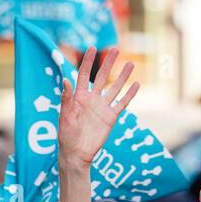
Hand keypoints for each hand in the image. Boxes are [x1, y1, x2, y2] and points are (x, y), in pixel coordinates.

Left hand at [58, 47, 138, 168]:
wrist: (76, 153)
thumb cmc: (66, 135)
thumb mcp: (65, 116)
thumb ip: (66, 98)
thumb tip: (66, 80)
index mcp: (79, 97)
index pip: (84, 75)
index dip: (88, 61)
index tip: (92, 48)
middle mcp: (92, 99)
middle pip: (102, 77)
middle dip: (108, 63)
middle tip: (115, 49)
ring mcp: (102, 108)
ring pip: (115, 88)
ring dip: (122, 76)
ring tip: (130, 63)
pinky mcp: (110, 117)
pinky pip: (122, 103)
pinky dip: (129, 94)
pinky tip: (136, 84)